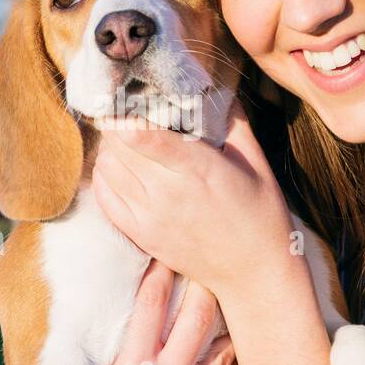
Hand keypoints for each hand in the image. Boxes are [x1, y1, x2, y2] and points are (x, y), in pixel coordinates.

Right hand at [3, 259, 241, 364]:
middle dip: (206, 287)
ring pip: (223, 354)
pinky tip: (232, 350)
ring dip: (228, 327)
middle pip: (197, 319)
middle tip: (213, 267)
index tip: (169, 251)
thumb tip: (130, 285)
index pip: (151, 303)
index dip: (163, 270)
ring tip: (233, 304)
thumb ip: (119, 338)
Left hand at [91, 101, 292, 300]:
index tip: (120, 97)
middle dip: (117, 124)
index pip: (147, 136)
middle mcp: (169, 193)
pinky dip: (104, 176)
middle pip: (120, 147)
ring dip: (110, 148)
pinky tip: (116, 166)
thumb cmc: (261, 214)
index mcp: (199, 169)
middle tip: (123, 112)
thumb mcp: (257, 163)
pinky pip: (105, 198)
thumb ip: (234, 122)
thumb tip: (216, 90)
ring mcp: (151, 217)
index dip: (125, 114)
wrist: (254, 274)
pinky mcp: (142, 235)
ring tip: (122, 138)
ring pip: (108, 169)